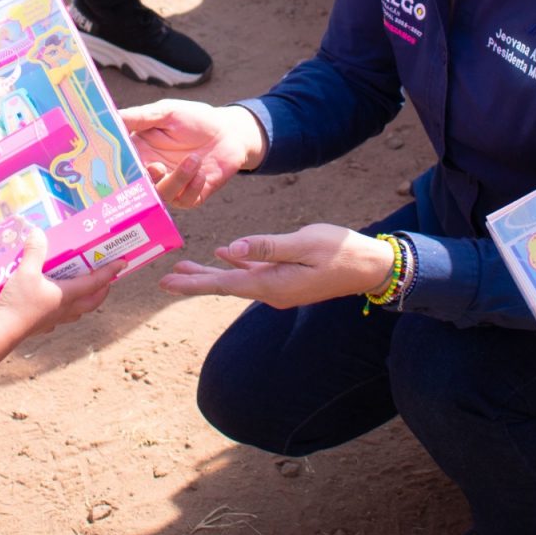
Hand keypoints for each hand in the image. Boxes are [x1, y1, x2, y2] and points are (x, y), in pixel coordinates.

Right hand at [0, 226, 116, 334]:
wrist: (2, 331)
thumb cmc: (19, 302)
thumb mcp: (25, 272)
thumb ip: (34, 252)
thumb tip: (38, 232)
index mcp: (68, 294)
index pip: (96, 282)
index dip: (109, 271)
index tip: (122, 263)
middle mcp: (66, 309)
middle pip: (93, 301)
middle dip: (103, 291)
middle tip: (107, 280)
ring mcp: (55, 320)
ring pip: (79, 312)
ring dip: (86, 301)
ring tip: (84, 291)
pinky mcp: (43, 326)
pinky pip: (61, 318)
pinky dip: (65, 311)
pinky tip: (56, 306)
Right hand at [120, 100, 262, 207]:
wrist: (230, 131)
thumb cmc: (195, 118)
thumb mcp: (166, 112)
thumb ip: (139, 117)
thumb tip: (110, 116)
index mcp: (140, 152)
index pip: (122, 166)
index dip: (117, 170)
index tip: (120, 166)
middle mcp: (152, 172)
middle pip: (138, 187)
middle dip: (146, 181)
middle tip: (157, 167)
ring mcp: (172, 186)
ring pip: (162, 196)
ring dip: (177, 179)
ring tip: (194, 159)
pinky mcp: (192, 196)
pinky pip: (185, 201)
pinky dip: (193, 188)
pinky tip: (202, 173)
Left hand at [158, 223, 393, 309]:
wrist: (371, 267)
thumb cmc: (341, 251)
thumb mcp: (304, 243)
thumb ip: (267, 246)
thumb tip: (230, 249)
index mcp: (273, 284)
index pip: (224, 284)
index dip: (194, 283)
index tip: (167, 285)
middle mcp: (272, 291)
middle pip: (225, 286)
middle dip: (195, 282)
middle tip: (164, 281)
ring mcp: (280, 286)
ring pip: (236, 280)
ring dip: (210, 274)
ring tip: (184, 269)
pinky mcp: (287, 278)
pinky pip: (254, 273)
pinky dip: (236, 265)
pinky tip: (224, 255)